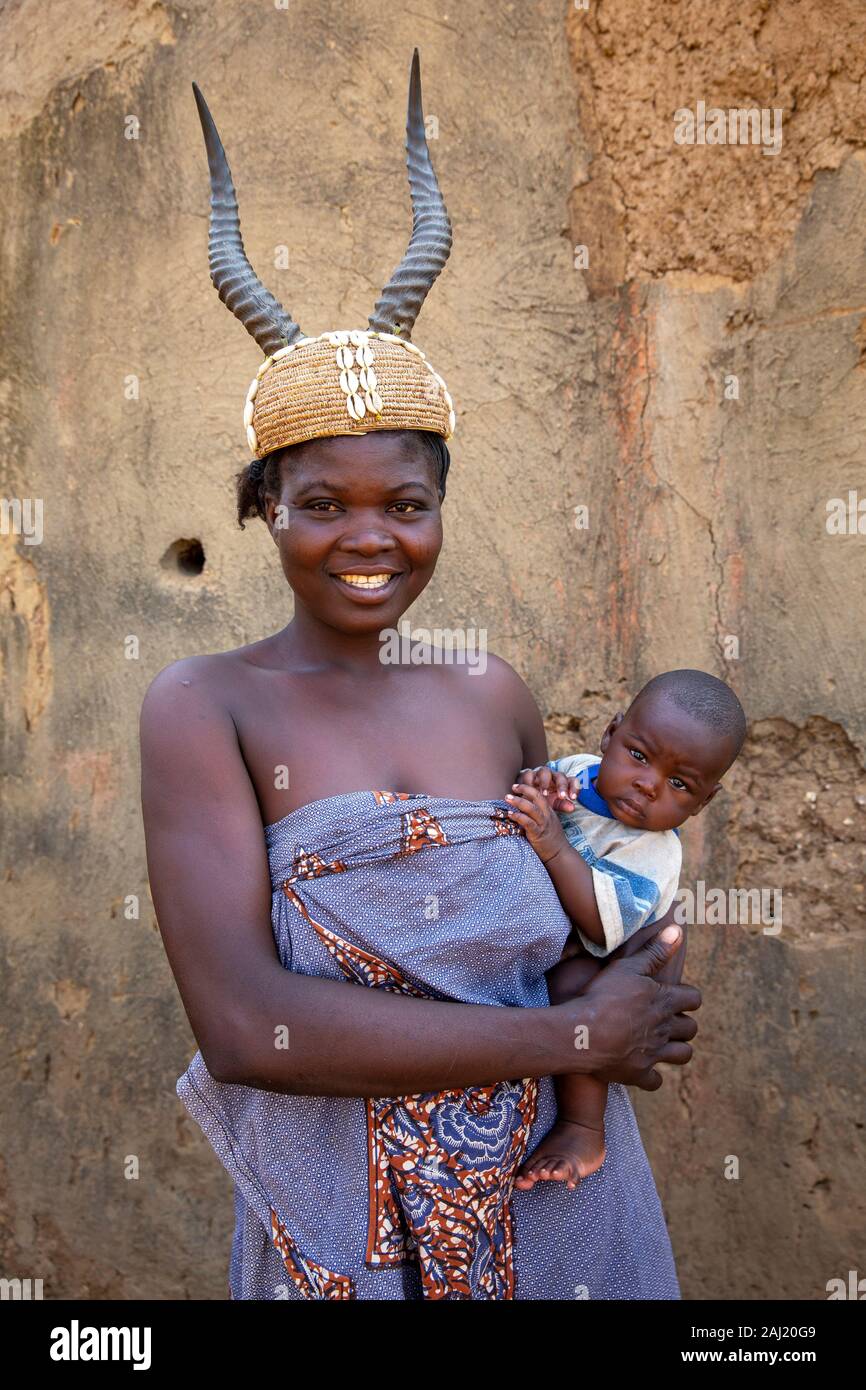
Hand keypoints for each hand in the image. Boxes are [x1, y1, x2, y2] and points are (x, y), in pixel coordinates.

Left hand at [505, 781, 571, 863]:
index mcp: (548, 811)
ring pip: (531, 808)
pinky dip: (518, 817)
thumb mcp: (547, 822)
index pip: (539, 795)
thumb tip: (522, 807)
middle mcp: (546, 815)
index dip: (528, 788)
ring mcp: (542, 824)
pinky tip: (510, 814)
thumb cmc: (550, 839)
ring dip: (518, 802)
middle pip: (537, 797)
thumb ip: (537, 814)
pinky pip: (528, 822)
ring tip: (507, 798)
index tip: (516, 786)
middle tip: (512, 787)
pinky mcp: (538, 834)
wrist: (559, 854)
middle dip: (524, 789)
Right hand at [514, 765, 582, 813]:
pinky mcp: (527, 774)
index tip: (573, 798)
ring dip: (545, 782)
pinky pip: (529, 773)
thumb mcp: (553, 804)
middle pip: (560, 776)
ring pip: (545, 771)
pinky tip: (530, 790)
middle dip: (561, 786)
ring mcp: (540, 773)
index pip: (572, 781)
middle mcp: (552, 776)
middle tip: (562, 796)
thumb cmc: (544, 800)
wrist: (527, 798)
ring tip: (544, 794)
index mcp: (562, 783)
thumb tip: (572, 808)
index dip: (574, 787)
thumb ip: (562, 805)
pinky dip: (530, 781)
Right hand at [558, 925, 700, 1090]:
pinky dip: (652, 1076)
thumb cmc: (603, 995)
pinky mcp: (638, 1073)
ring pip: (682, 1055)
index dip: (687, 996)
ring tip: (664, 1043)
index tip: (677, 995)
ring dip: (677, 1049)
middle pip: (691, 1029)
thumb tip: (678, 932)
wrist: (583, 1033)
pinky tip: (643, 1068)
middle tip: (669, 1019)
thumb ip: (655, 951)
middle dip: (684, 1024)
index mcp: (665, 1002)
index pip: (693, 999)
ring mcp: (653, 1053)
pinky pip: (655, 1081)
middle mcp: (664, 1029)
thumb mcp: (628, 967)